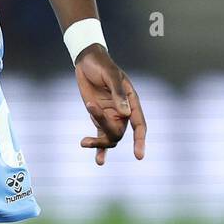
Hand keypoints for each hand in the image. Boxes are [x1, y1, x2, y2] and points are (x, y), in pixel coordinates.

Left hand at [74, 45, 146, 165]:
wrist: (87, 62)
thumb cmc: (102, 65)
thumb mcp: (110, 75)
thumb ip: (117, 93)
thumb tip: (125, 113)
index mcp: (131, 101)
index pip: (139, 124)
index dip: (140, 140)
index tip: (139, 156)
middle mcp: (123, 112)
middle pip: (119, 133)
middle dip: (105, 133)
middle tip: (90, 115)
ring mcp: (111, 116)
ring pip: (110, 138)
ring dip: (98, 143)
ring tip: (83, 142)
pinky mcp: (98, 118)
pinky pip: (101, 136)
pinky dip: (99, 148)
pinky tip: (99, 161)